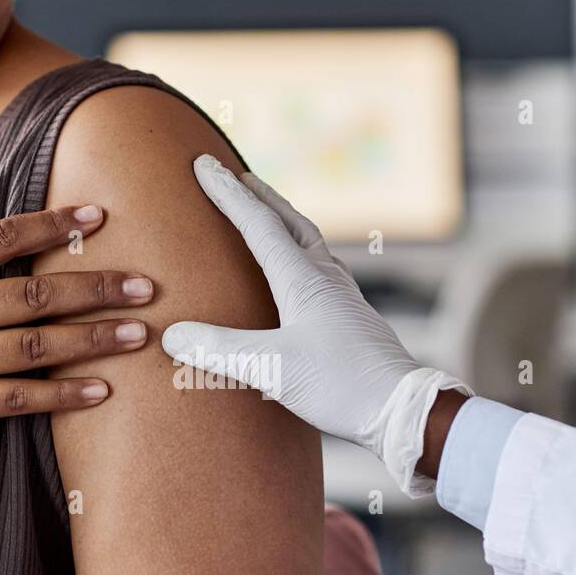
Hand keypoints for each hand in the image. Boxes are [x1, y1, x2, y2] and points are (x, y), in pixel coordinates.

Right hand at [0, 168, 154, 460]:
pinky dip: (60, 397)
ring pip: (35, 347)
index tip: (98, 216)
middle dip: (95, 286)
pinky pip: (17, 400)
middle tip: (148, 284)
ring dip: (93, 339)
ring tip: (141, 334)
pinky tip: (102, 392)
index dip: (51, 225)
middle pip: (32, 294)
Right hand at [161, 155, 469, 495]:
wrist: (403, 409)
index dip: (227, 194)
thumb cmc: (341, 386)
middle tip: (237, 175)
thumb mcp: (271, 369)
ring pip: (309, 243)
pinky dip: (299, 252)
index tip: (204, 165)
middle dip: (260, 197)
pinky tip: (298, 273)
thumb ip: (220, 350)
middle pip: (290, 222)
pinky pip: (319, 268)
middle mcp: (325, 278)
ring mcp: (342, 297)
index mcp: (303, 280)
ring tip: (265, 214)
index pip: (258, 224)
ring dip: (283, 221)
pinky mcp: (349, 318)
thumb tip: (172, 334)